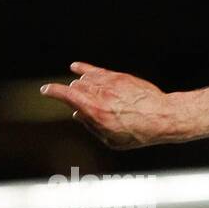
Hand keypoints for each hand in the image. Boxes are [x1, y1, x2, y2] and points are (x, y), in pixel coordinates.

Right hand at [40, 63, 180, 148]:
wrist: (164, 116)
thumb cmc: (140, 133)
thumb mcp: (113, 140)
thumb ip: (92, 126)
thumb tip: (77, 114)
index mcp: (97, 113)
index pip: (67, 95)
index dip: (52, 92)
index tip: (44, 91)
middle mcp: (101, 95)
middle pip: (76, 87)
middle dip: (73, 94)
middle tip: (81, 104)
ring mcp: (110, 84)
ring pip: (86, 78)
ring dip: (81, 84)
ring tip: (86, 92)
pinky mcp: (119, 77)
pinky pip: (97, 70)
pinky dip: (85, 68)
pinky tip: (76, 67)